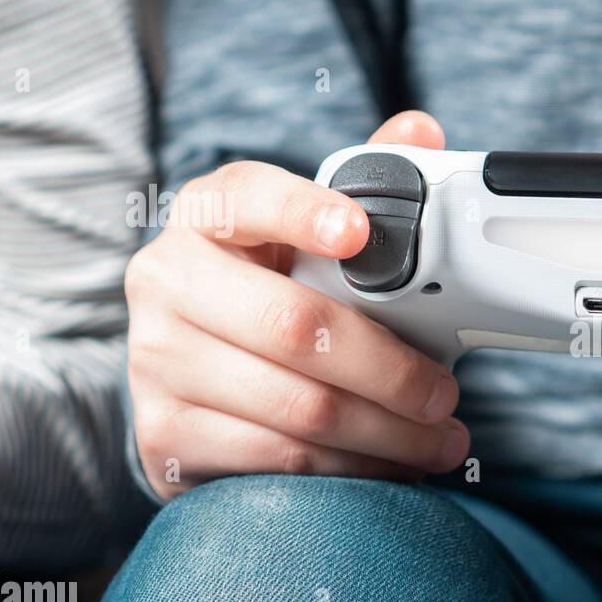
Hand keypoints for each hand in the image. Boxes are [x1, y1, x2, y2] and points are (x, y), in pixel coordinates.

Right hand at [126, 111, 468, 499]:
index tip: (360, 233)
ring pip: (298, 407)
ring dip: (387, 432)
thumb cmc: (268, 296)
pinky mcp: (165, 437)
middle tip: (445, 395)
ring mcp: (156, 363)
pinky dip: (351, 469)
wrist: (190, 382)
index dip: (305, 212)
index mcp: (207, 218)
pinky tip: (392, 465)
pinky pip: (279, 459)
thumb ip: (362, 183)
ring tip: (440, 439)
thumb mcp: (305, 238)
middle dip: (390, 369)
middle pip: (294, 327)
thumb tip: (420, 132)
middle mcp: (166, 282)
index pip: (249, 198)